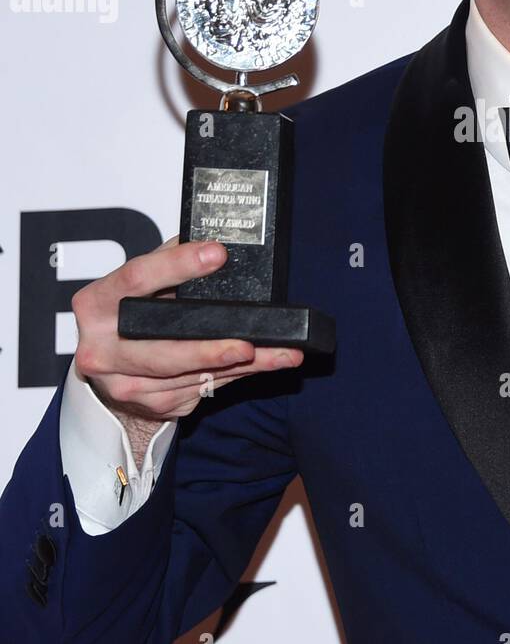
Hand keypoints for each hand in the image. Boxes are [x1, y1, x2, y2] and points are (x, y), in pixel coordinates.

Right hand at [71, 235, 302, 419]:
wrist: (110, 365)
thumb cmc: (130, 312)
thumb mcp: (140, 281)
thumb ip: (169, 261)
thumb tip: (216, 240)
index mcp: (96, 303)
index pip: (136, 279)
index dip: (177, 265)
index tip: (217, 255)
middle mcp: (102, 348)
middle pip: (162, 351)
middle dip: (209, 350)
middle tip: (248, 344)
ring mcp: (123, 383)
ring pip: (190, 376)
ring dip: (242, 367)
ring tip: (280, 354)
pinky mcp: (151, 404)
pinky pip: (200, 388)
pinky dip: (234, 376)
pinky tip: (261, 365)